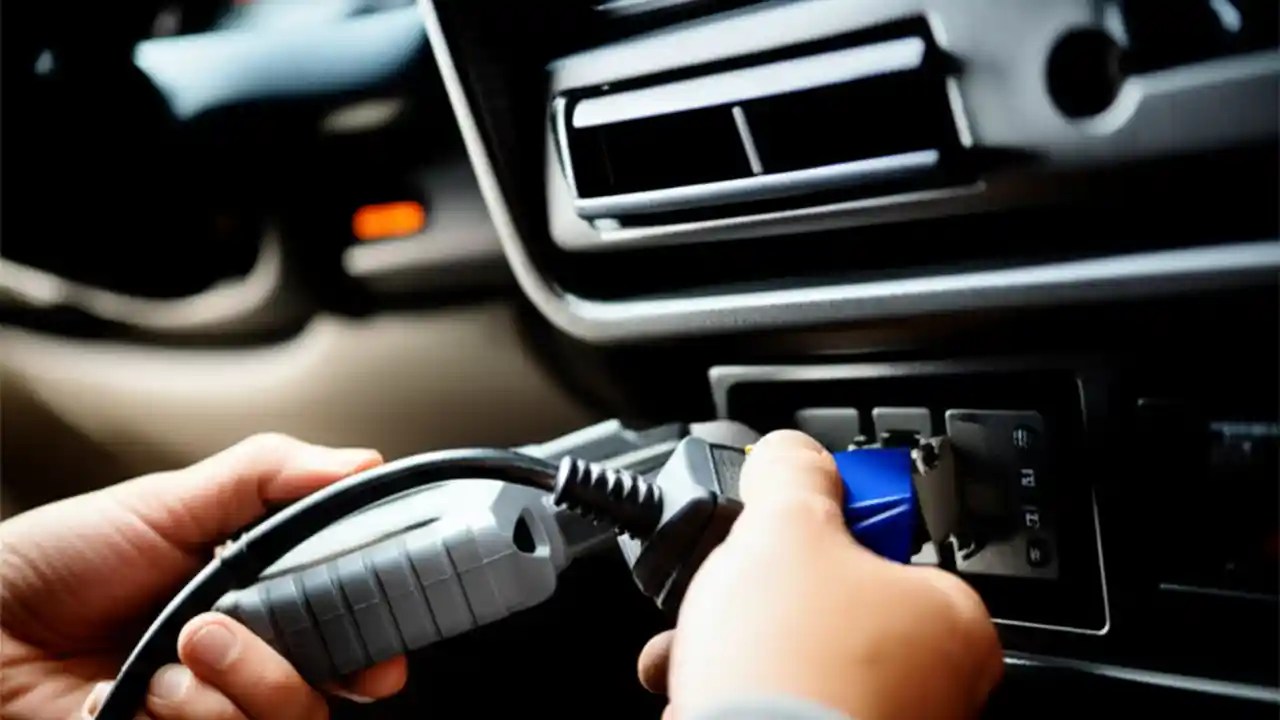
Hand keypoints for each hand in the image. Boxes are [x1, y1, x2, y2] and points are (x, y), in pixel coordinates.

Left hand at [0, 433, 407, 718]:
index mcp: (258, 604)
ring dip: (231, 687)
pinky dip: (191, 717)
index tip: (380, 653)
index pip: (343, 634)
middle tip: (221, 631)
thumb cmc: (59, 562)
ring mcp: (207, 714)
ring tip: (172, 653)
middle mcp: (241, 666)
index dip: (374, 647)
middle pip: (323, 694)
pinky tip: (139, 698)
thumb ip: (269, 475)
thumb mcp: (168, 501)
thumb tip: (359, 463)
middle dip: (290, 670)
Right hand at [637, 430, 1002, 719]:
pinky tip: (695, 695)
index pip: (888, 545)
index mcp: (950, 618)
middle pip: (830, 610)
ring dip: (733, 653)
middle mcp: (937, 687)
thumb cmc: (792, 666)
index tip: (785, 528)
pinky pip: (780, 714)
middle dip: (756, 599)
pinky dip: (735, 701)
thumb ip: (792, 474)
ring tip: (691, 652)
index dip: (821, 528)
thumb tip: (789, 452)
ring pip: (796, 668)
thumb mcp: (784, 525)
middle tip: (725, 592)